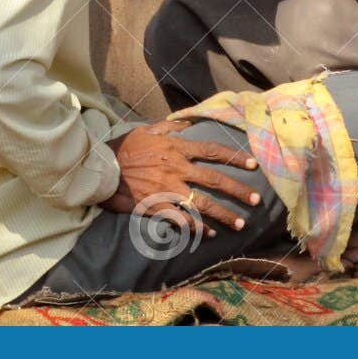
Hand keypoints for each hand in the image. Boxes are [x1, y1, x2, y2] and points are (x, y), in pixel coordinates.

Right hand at [104, 121, 260, 233]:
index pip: (212, 151)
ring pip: (202, 204)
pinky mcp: (156, 206)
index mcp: (175, 148)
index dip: (234, 157)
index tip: (252, 164)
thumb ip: (170, 127)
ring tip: (240, 223)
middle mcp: (176, 169)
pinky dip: (197, 228)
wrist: (101, 168)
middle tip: (256, 200)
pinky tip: (209, 234)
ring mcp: (167, 190)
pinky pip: (182, 219)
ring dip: (223, 214)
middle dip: (238, 190)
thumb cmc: (124, 147)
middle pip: (214, 180)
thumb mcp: (147, 130)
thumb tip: (189, 124)